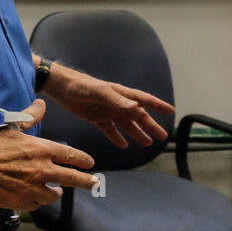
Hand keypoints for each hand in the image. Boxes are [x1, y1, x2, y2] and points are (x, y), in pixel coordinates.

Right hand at [0, 99, 98, 211]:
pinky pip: (35, 204)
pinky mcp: (19, 201)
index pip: (70, 155)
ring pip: (53, 195)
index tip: (90, 163)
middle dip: (86, 181)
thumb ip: (29, 116)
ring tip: (56, 192)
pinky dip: (36, 201)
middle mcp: (40, 170)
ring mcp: (31, 188)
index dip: (82, 159)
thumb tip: (41, 103)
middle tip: (93, 183)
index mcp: (40, 149)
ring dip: (56, 192)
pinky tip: (32, 197)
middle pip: (71, 178)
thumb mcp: (8, 124)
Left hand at [48, 65, 174, 148]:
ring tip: (147, 143)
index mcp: (121, 94)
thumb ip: (117, 101)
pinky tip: (123, 145)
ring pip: (126, 125)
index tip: (171, 111)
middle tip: (162, 137)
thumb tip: (137, 108)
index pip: (144, 100)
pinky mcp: (95, 118)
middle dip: (150, 126)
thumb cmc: (80, 85)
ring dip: (136, 133)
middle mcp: (117, 103)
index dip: (158, 105)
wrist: (60, 87)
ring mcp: (107, 111)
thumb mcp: (99, 92)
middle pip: (138, 116)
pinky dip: (117, 137)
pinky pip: (109, 129)